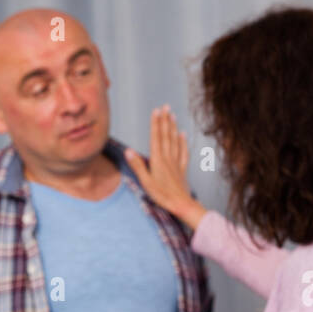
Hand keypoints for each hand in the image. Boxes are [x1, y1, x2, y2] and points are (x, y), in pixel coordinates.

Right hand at [124, 106, 206, 229]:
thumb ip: (138, 166)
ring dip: (173, 127)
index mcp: (158, 160)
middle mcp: (168, 158)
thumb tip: (129, 151)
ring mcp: (176, 163)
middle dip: (165, 121)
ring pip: (175, 141)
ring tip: (173, 115)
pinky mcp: (182, 169)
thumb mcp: (146, 182)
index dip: (155, 124)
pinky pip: (183, 152)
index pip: (156, 138)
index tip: (156, 111)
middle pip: (166, 136)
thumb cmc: (162, 195)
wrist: (181, 204)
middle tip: (165, 106)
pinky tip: (183, 135)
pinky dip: (183, 142)